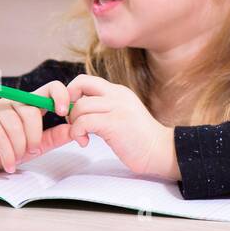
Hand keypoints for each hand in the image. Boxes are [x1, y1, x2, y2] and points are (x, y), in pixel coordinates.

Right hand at [0, 81, 73, 173]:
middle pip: (31, 112)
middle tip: (32, 151)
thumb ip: (55, 136)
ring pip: (15, 126)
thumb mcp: (38, 143)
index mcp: (31, 103)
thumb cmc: (11, 147)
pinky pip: (0, 137)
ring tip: (18, 158)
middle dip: (34, 137)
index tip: (64, 113)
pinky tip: (10, 164)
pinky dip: (8, 154)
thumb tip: (76, 131)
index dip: (60, 96)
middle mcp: (14, 102)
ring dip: (19, 148)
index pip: (50, 87)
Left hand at [65, 74, 179, 180]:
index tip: (72, 111)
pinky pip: (84, 122)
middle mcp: (117, 95)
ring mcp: (117, 108)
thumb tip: (79, 109)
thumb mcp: (122, 115)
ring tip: (81, 136)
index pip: (86, 80)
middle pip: (80, 85)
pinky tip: (85, 142)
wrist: (161, 151)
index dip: (72, 92)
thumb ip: (105, 108)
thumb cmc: (140, 139)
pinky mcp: (115, 123)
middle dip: (68, 104)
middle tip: (72, 122)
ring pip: (79, 106)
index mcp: (118, 92)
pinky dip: (77, 133)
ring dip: (73, 124)